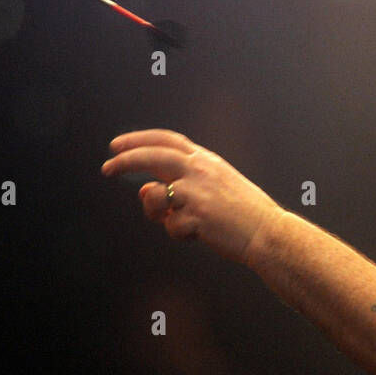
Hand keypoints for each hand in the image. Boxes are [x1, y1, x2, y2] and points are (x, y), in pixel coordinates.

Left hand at [101, 129, 282, 265]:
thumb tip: (144, 190)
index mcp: (207, 160)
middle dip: (126, 160)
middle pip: (152, 156)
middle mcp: (200, 170)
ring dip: (155, 212)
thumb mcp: (214, 189)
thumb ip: (181, 185)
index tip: (118, 145)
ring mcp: (197, 192)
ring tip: (178, 221)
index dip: (140, 139)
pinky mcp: (196, 215)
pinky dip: (179, 234)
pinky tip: (201, 235)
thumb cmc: (243, 214)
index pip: (167, 140)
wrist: (268, 233)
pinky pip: (170, 226)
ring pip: (153, 196)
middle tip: (107, 168)